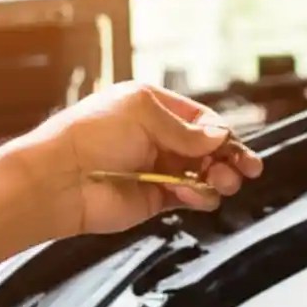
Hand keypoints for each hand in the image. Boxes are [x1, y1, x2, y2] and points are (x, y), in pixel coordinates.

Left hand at [15, 82, 262, 236]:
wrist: (60, 179)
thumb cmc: (91, 135)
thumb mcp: (142, 114)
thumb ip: (186, 130)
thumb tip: (220, 137)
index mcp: (152, 108)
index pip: (200, 119)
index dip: (221, 132)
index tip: (235, 145)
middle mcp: (156, 137)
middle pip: (207, 148)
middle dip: (229, 157)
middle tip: (247, 169)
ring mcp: (156, 169)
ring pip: (202, 174)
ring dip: (218, 177)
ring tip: (224, 182)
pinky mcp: (154, 199)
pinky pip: (188, 197)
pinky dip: (199, 196)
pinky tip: (197, 195)